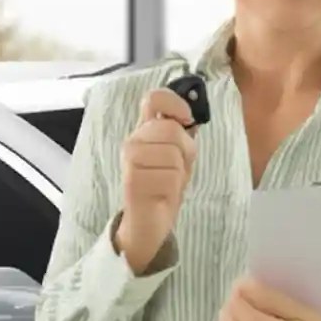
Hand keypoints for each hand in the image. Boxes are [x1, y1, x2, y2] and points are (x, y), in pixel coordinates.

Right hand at [115, 88, 197, 272]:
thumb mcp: (179, 154)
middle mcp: (134, 141)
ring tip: (168, 181)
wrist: (148, 222)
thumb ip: (181, 132)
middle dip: (184, 151)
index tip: (185, 119)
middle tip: (177, 167)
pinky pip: (169, 177)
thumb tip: (190, 113)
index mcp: (145, 130)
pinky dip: (173, 188)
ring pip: (172, 154)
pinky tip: (162, 194)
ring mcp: (130, 161)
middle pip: (170, 130)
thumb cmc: (164, 184)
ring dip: (179, 172)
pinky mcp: (132, 182)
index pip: (154, 98)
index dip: (174, 104)